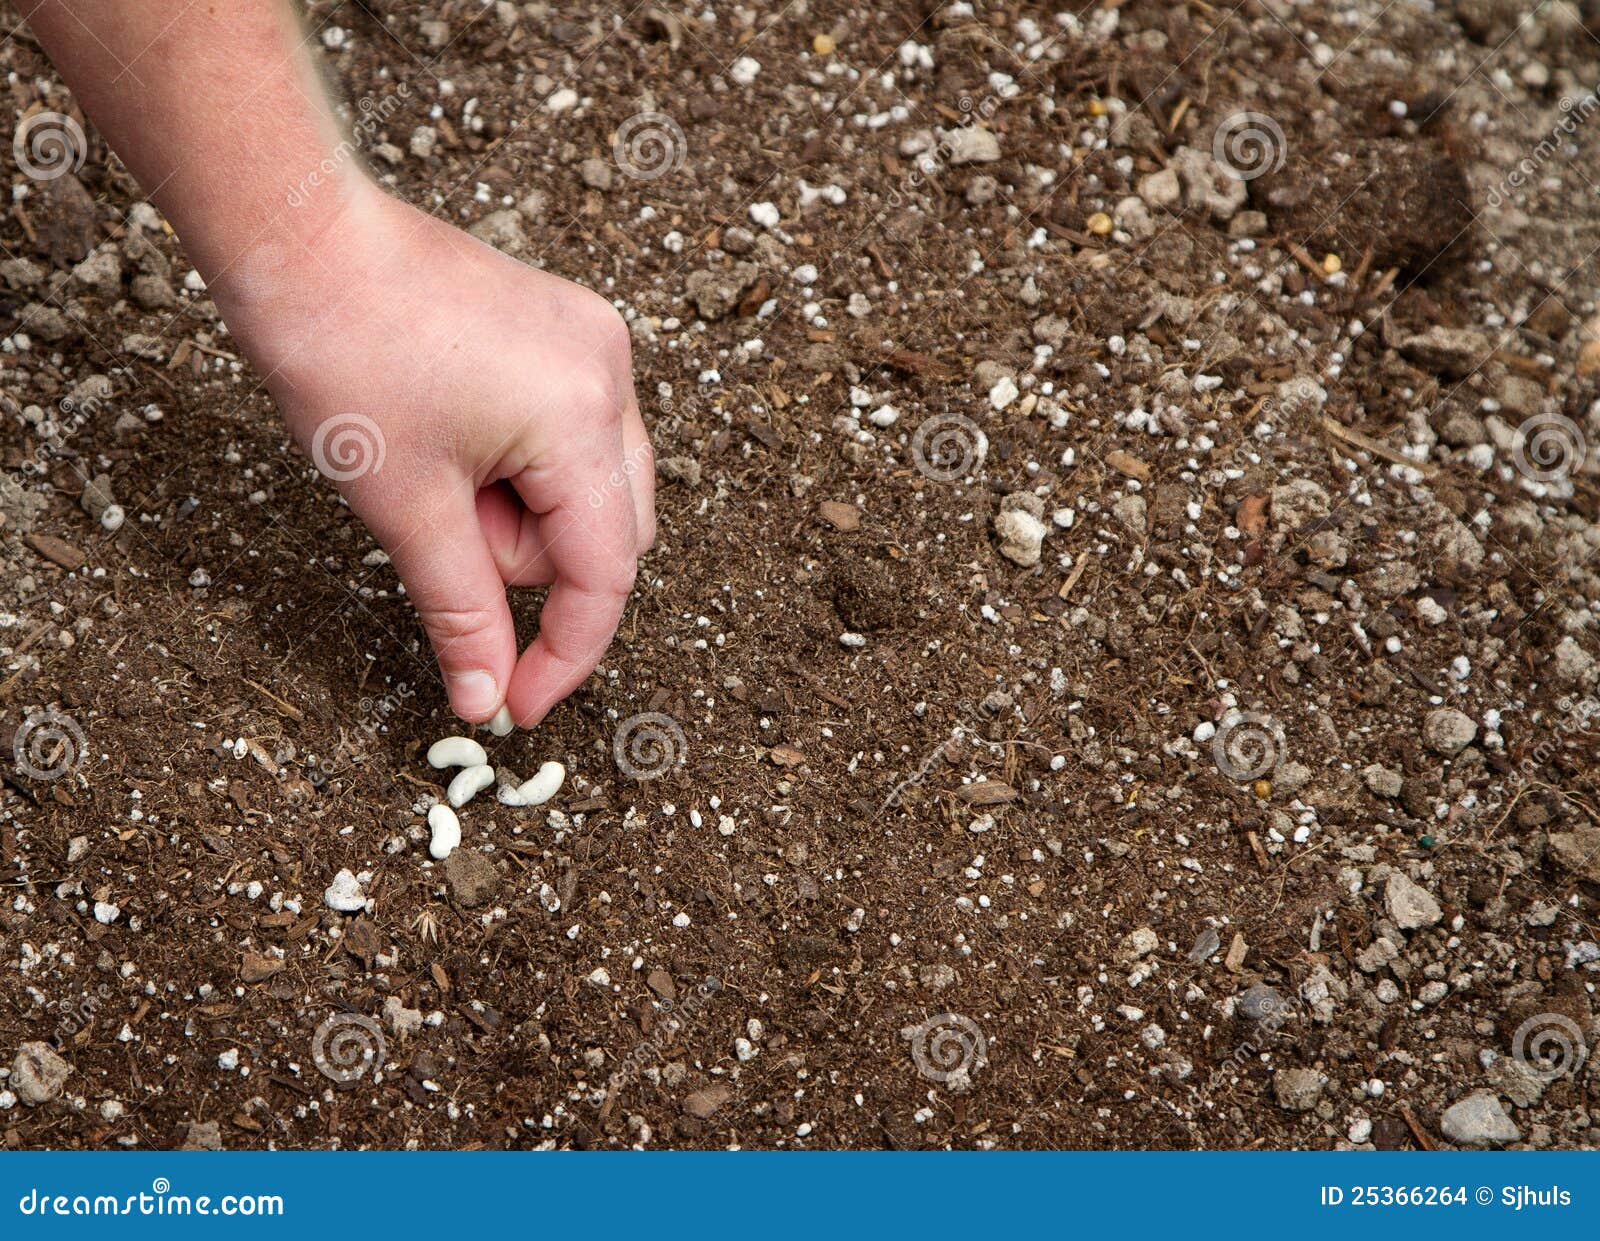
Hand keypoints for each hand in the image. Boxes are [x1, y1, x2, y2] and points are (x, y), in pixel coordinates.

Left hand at [214, 186, 654, 726]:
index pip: (606, 572)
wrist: (299, 235)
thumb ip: (461, 613)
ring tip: (438, 467)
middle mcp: (609, 373)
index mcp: (581, 416)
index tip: (517, 702)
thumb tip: (487, 699)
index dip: (566, 653)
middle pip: (611, 531)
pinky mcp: (568, 330)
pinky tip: (456, 437)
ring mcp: (593, 344)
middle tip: (446, 532)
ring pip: (592, 486)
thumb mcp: (405, 507)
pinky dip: (522, 465)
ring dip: (522, 510)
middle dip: (531, 559)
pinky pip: (573, 434)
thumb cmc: (342, 350)